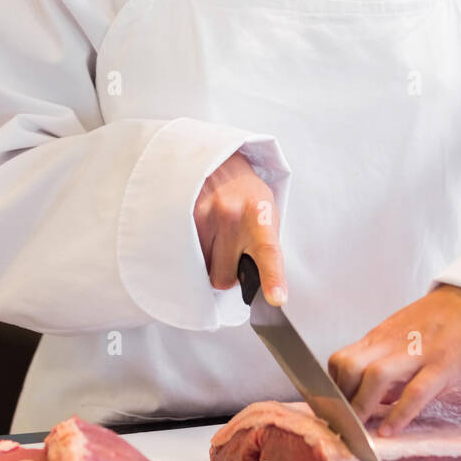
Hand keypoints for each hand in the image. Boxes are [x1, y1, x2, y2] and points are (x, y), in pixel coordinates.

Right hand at [194, 151, 285, 305]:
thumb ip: (264, 250)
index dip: (272, 279)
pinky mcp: (184, 216)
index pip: (268, 252)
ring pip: (202, 269)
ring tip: (216, 236)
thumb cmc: (248, 194)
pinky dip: (195, 250)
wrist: (220, 161)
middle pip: (223, 277)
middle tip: (231, 251)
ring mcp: (205, 216)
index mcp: (259, 217)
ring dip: (209, 261)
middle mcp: (232, 217)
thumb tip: (263, 288)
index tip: (276, 298)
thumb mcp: (267, 215)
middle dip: (226, 273)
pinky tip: (203, 231)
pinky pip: (187, 255)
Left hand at [327, 284, 460, 433]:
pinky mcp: (444, 364)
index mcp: (382, 336)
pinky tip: (392, 430)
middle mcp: (394, 343)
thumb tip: (368, 397)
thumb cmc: (441, 321)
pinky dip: (400, 414)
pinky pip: (416, 391)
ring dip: (364, 408)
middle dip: (342, 400)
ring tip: (363, 431)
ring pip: (376, 377)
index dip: (334, 388)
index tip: (335, 411)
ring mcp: (418, 352)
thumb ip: (385, 361)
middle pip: (350, 366)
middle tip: (345, 424)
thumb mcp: (404, 334)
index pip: (341, 360)